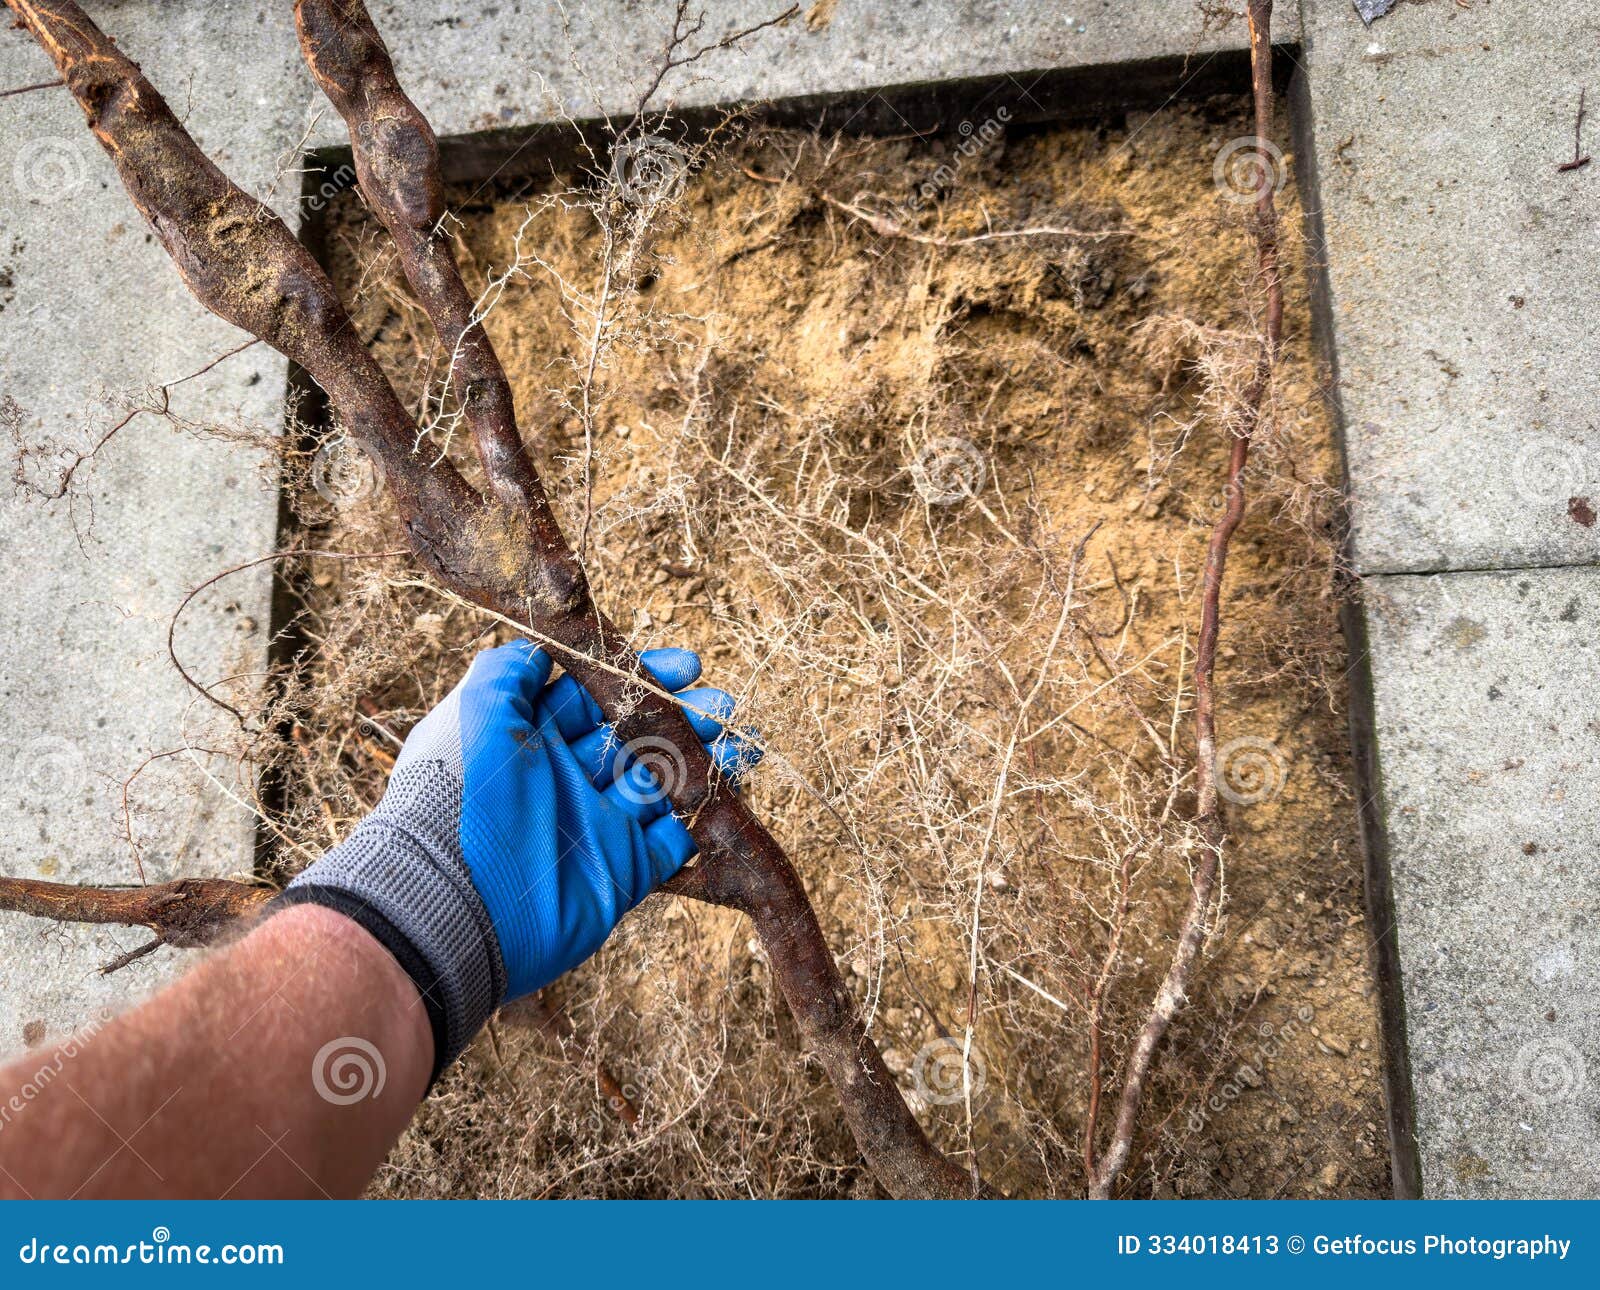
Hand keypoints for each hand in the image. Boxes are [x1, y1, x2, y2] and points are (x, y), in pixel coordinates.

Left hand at [280, 641, 757, 1075]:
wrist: (450, 898)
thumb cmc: (459, 792)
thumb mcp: (475, 711)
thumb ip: (508, 671)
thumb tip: (539, 645)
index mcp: (534, 740)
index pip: (599, 697)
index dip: (643, 679)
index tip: (688, 666)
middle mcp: (568, 780)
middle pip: (638, 738)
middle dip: (685, 719)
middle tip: (725, 707)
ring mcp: (598, 826)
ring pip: (665, 784)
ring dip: (704, 762)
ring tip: (743, 745)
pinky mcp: (621, 871)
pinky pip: (673, 842)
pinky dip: (701, 819)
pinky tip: (726, 793)